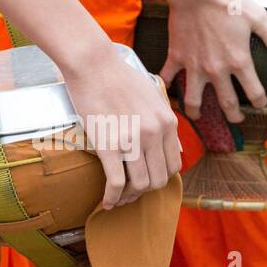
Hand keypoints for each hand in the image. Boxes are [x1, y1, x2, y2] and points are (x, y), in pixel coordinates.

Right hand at [61, 42, 180, 208]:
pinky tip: (107, 202)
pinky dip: (112, 198)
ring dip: (129, 197)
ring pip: (139, 185)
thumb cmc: (118, 76)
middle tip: (132, 192)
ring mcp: (133, 141)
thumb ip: (161, 120)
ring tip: (119, 198)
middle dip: (145, 190)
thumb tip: (167, 143)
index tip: (147, 180)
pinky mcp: (109, 145)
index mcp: (167, 123)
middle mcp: (154, 134)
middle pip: (158, 180)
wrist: (93, 64)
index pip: (173, 166)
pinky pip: (116, 183)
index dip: (160, 179)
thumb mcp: (152, 96)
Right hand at [159, 0, 266, 123]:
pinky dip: (166, 86)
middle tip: (236, 119)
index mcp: (239, 61)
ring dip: (196, 112)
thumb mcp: (257, 17)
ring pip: (193, 100)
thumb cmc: (227, 3)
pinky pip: (168, 77)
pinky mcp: (177, 57)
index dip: (260, 101)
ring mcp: (195, 66)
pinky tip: (167, 91)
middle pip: (226, 103)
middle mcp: (217, 70)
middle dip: (233, 115)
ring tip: (199, 117)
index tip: (261, 103)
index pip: (254, 91)